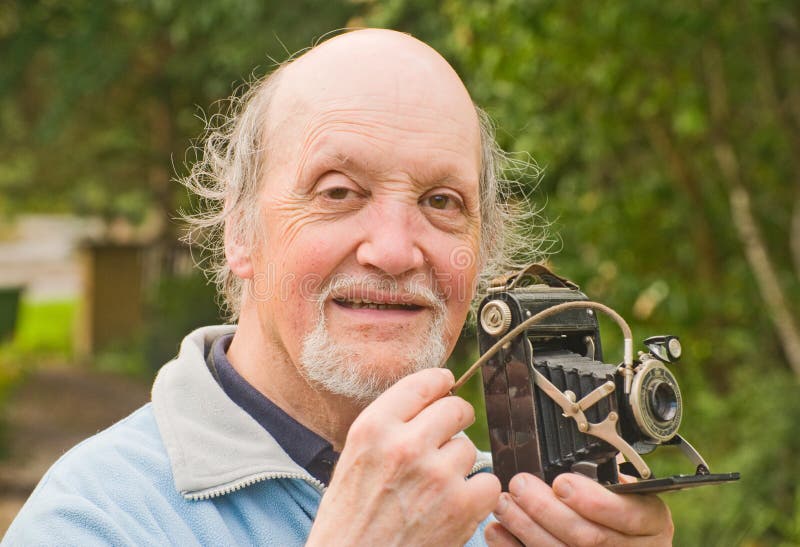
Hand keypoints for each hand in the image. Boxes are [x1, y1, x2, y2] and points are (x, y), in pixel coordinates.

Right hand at [307, 368, 500, 545]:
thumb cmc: (348, 520)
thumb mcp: (353, 458)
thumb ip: (388, 427)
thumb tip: (427, 399)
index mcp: (373, 428)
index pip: (422, 384)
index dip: (439, 382)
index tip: (445, 385)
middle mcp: (405, 445)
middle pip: (454, 408)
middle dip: (455, 419)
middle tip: (447, 436)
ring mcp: (436, 475)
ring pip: (469, 447)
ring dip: (459, 464)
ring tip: (436, 486)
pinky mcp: (461, 507)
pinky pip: (488, 481)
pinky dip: (477, 493)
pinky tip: (456, 503)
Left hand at [486, 472, 673, 545]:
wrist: (627, 544)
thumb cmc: (625, 511)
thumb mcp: (630, 490)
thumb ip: (609, 477)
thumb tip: (574, 450)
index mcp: (651, 521)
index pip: (626, 514)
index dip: (591, 500)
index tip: (561, 482)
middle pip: (587, 537)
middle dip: (546, 510)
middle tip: (519, 485)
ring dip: (526, 528)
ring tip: (503, 504)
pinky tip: (498, 532)